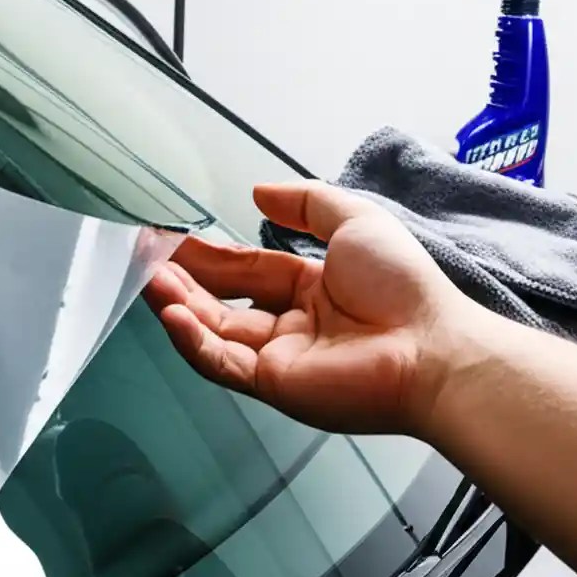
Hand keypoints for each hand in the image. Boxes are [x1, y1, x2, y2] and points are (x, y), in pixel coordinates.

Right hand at [144, 181, 480, 434]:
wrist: (432, 348)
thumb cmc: (404, 287)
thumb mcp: (355, 221)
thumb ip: (307, 203)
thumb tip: (258, 192)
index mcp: (309, 289)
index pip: (244, 270)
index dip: (206, 255)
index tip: (169, 239)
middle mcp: (289, 325)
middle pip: (220, 301)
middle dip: (181, 279)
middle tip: (144, 258)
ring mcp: (278, 358)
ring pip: (212, 332)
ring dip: (177, 305)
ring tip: (149, 280)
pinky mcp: (273, 385)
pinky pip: (220, 363)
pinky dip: (191, 341)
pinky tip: (171, 315)